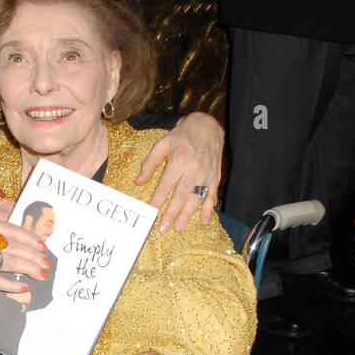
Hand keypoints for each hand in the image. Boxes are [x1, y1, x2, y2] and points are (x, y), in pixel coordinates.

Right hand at [0, 205, 51, 307]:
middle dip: (34, 256)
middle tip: (48, 264)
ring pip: (9, 261)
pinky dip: (13, 285)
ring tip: (42, 275)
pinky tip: (24, 287)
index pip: (10, 229)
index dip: (30, 238)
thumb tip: (32, 242)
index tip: (44, 247)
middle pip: (13, 246)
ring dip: (29, 270)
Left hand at [137, 111, 223, 231]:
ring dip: (187, 214)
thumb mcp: (163, 143)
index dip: (157, 200)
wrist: (207, 126)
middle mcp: (194, 168)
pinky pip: (212, 196)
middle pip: (181, 195)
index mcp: (179, 160)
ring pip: (196, 198)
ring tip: (179, 227)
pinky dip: (208, 210)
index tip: (150, 212)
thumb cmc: (182, 136)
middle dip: (172, 213)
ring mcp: (206, 174)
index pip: (166, 185)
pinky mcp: (215, 177)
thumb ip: (150, 163)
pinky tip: (204, 222)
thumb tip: (139, 182)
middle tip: (164, 228)